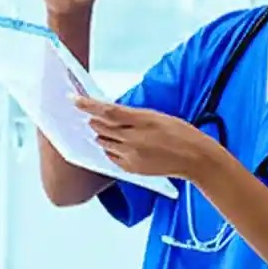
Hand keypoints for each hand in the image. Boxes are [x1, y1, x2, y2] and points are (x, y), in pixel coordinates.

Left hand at [74, 96, 211, 178]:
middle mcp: (133, 139)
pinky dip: (111, 149)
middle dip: (94, 120)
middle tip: (90, 115)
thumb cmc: (179, 132)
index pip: (107, 111)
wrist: (194, 158)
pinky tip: (122, 145)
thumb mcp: (156, 116)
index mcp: (141, 120)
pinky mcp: (131, 169)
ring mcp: (131, 156)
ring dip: (101, 135)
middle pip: (101, 127)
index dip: (88, 105)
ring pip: (103, 142)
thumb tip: (108, 113)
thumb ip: (131, 115)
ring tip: (114, 131)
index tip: (73, 99)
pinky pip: (111, 156)